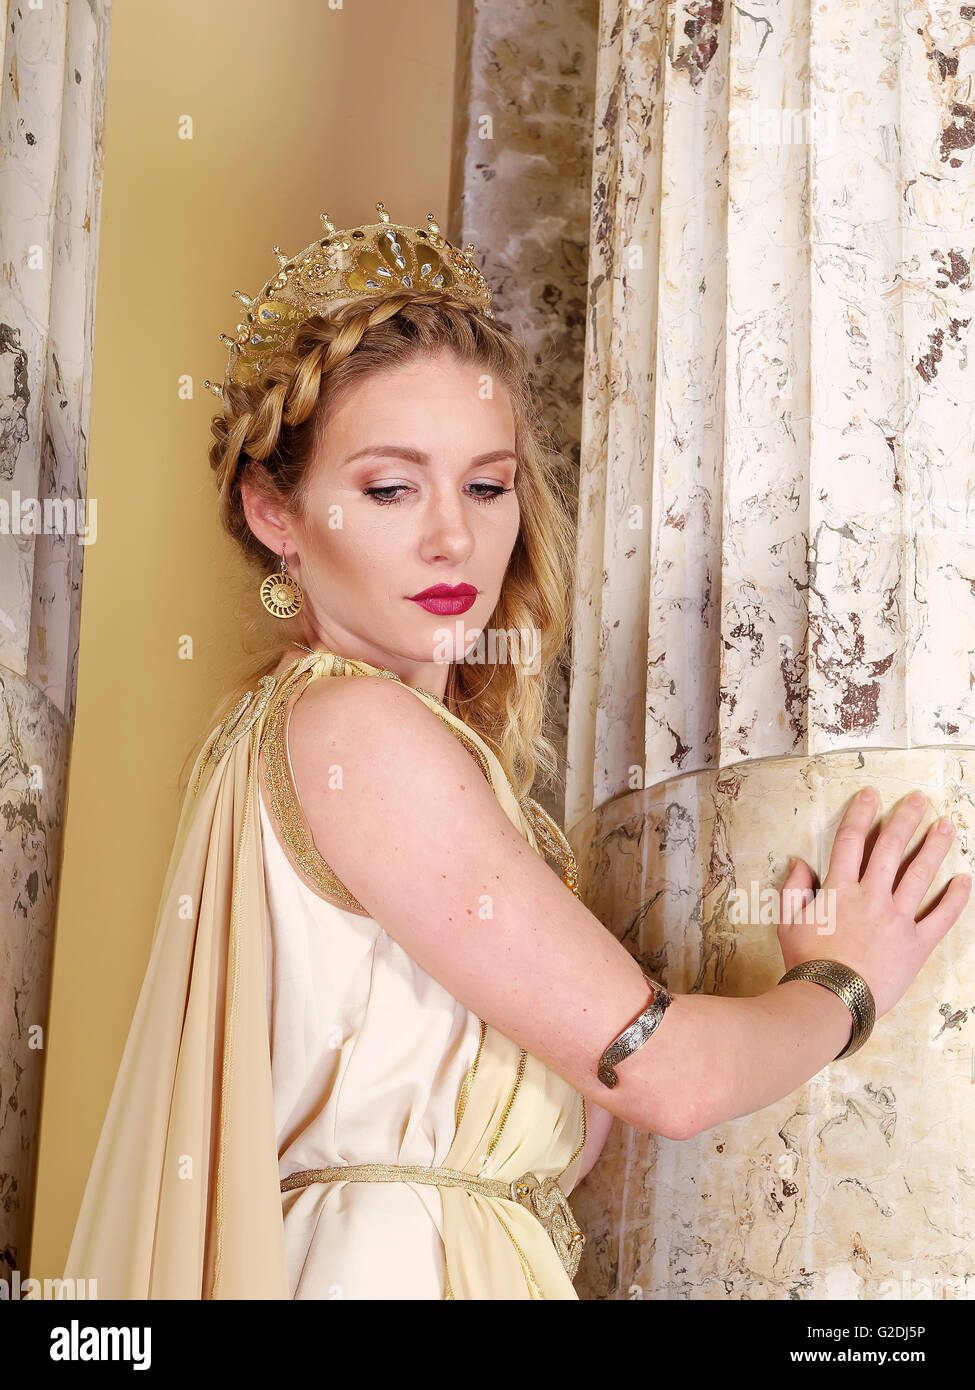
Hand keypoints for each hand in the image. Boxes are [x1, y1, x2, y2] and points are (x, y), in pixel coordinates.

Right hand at [777, 788, 970, 1016]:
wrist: (830, 1000)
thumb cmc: (807, 962)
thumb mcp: (787, 922)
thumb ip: (793, 888)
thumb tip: (800, 862)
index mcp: (840, 888)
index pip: (851, 840)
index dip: (861, 814)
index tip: (871, 795)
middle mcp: (872, 896)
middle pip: (891, 848)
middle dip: (905, 819)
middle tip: (919, 800)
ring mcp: (898, 919)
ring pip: (920, 874)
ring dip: (934, 847)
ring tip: (946, 826)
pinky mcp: (916, 943)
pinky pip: (941, 917)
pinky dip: (955, 898)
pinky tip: (965, 880)